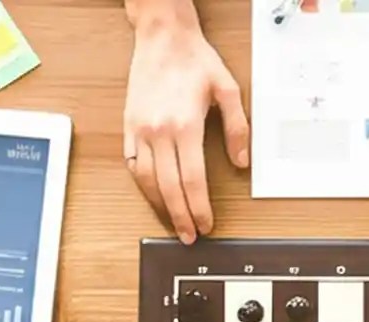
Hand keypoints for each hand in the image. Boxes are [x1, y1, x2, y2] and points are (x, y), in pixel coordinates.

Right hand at [124, 6, 248, 243]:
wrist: (162, 37)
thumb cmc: (195, 60)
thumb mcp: (228, 89)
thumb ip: (238, 128)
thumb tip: (241, 161)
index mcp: (185, 125)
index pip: (193, 180)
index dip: (200, 208)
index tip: (206, 225)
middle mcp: (158, 131)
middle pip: (168, 187)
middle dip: (180, 216)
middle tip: (189, 237)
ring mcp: (139, 130)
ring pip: (146, 180)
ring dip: (159, 206)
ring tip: (172, 222)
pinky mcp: (128, 126)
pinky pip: (131, 164)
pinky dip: (141, 184)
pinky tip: (153, 195)